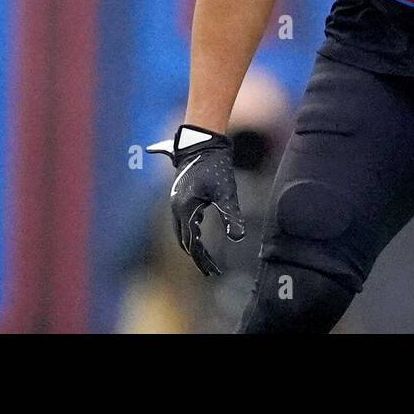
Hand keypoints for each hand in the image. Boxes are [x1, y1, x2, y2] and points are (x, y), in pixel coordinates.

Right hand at [147, 124, 245, 275]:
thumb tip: (238, 238)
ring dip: (193, 244)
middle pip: (184, 240)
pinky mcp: (180, 195)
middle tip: (211, 270)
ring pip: (182, 230)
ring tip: (205, 257)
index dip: (203, 259)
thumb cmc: (216, 165)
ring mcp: (176, 201)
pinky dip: (191, 231)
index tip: (214, 272)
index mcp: (185, 209)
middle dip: (197, 256)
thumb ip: (231, 216)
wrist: (201, 141)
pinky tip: (201, 232)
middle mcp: (176, 208)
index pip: (192, 243)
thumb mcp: (227, 192)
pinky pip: (183, 220)